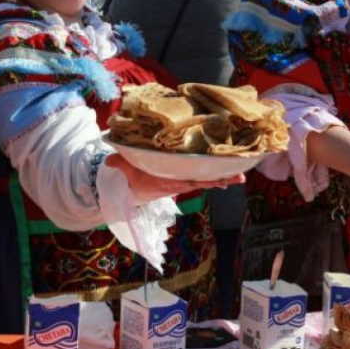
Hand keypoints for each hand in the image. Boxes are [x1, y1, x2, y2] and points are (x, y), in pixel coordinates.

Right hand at [105, 154, 243, 202]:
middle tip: (241, 177)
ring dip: (222, 179)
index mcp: (167, 180)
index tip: (221, 180)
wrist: (130, 190)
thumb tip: (108, 160)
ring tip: (240, 176)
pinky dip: (214, 178)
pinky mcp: (181, 181)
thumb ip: (118, 163)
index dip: (206, 180)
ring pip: (205, 181)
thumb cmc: (129, 177)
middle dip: (222, 179)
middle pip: (204, 181)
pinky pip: (200, 180)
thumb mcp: (123, 169)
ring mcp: (181, 182)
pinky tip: (226, 176)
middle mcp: (178, 183)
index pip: (190, 180)